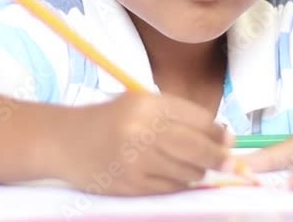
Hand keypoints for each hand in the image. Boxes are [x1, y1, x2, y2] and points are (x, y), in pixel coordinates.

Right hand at [54, 92, 232, 195]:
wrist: (64, 141)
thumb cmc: (108, 120)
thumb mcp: (139, 104)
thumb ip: (177, 116)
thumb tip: (222, 136)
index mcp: (146, 104)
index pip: (197, 119)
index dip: (218, 132)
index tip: (227, 139)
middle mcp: (141, 130)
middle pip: (197, 147)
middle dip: (219, 157)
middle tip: (228, 162)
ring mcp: (136, 160)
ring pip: (187, 172)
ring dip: (198, 172)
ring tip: (194, 167)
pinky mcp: (130, 184)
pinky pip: (170, 188)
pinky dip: (179, 184)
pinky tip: (175, 176)